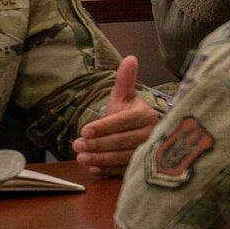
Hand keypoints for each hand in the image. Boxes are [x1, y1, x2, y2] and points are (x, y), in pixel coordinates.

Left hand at [73, 56, 158, 177]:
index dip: (104, 127)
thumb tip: (130, 58)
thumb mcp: (125, 96)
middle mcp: (152, 135)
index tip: (84, 130)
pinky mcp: (143, 168)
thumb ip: (125, 80)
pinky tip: (94, 170)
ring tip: (81, 158)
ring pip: (123, 157)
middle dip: (97, 144)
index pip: (123, 122)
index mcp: (147, 116)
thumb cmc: (130, 113)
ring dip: (100, 159)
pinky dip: (108, 171)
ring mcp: (149, 153)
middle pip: (122, 141)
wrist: (141, 132)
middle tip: (77, 146)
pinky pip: (124, 171)